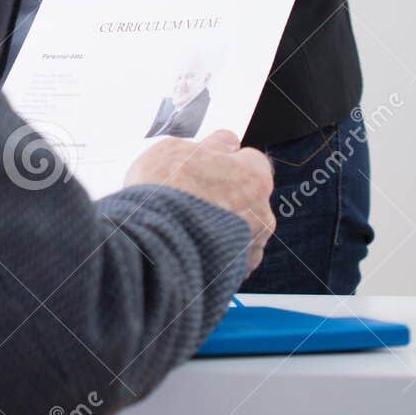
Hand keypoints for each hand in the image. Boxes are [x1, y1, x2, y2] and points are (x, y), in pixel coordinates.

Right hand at [124, 129, 274, 275]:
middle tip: (193, 193)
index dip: (226, 161)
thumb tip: (224, 142)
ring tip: (187, 222)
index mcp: (254, 176)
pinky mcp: (237, 272)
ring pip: (241, 229)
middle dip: (226, 195)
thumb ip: (210, 145)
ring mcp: (252, 246)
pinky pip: (231, 258)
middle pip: (247, 196)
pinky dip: (216, 252)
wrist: (153, 244)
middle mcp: (262, 212)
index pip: (251, 160)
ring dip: (221, 225)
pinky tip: (192, 243)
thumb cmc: (164, 194)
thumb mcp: (177, 148)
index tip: (209, 163)